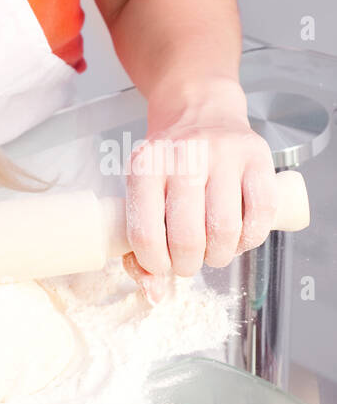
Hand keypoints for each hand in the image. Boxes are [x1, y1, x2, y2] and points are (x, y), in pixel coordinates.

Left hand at [122, 83, 279, 301]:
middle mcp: (183, 156)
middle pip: (187, 237)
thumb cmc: (169, 160)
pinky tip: (239, 235)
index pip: (145, 232)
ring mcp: (223, 155)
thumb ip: (142, 244)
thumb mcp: (143, 189)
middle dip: (188, 264)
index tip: (161, 266)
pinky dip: (251, 238)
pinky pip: (261, 214)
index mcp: (145, 165)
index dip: (154, 264)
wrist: (198, 109)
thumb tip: (155, 294)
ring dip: (220, 255)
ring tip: (214, 249)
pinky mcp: (257, 157)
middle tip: (189, 261)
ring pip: (225, 229)